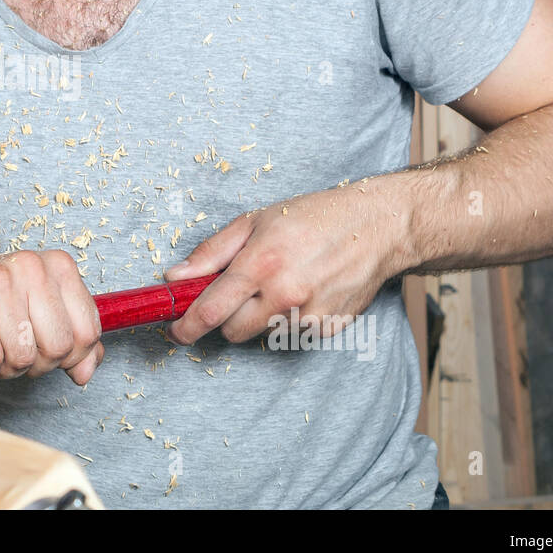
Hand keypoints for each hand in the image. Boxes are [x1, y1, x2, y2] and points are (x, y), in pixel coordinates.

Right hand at [0, 250, 104, 384]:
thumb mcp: (44, 315)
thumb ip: (74, 342)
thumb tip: (85, 372)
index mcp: (58, 265)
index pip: (87, 332)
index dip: (70, 357)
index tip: (47, 350)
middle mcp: (30, 265)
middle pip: (58, 347)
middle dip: (36, 363)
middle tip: (14, 348)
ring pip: (23, 357)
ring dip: (5, 366)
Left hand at [163, 182, 410, 345]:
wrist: (376, 226)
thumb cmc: (313, 217)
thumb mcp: (254, 221)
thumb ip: (211, 252)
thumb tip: (176, 277)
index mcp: (260, 264)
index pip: (210, 311)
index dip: (186, 327)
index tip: (175, 331)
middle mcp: (284, 294)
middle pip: (232, 332)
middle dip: (227, 317)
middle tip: (238, 292)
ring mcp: (308, 315)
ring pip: (262, 334)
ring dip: (261, 317)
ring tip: (280, 282)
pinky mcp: (328, 328)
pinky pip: (292, 334)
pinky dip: (290, 319)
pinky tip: (305, 290)